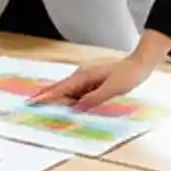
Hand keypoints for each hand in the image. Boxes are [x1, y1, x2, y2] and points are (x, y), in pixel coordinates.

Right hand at [27, 56, 156, 111]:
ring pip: (68, 88)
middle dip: (46, 94)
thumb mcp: (112, 89)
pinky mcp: (92, 78)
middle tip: (31, 102)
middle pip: (61, 87)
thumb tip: (76, 106)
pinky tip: (66, 102)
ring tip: (44, 104)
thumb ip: (94, 98)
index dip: (47, 95)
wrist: (139, 63)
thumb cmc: (128, 75)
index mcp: (85, 75)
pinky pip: (76, 89)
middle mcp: (82, 73)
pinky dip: (69, 96)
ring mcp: (87, 75)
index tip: (33, 100)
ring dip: (57, 96)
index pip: (62, 88)